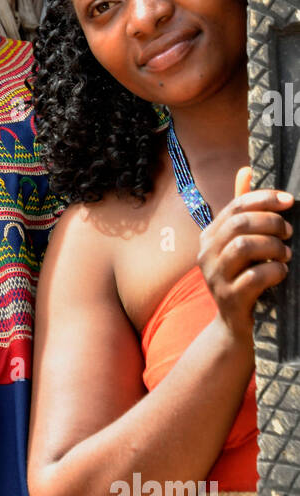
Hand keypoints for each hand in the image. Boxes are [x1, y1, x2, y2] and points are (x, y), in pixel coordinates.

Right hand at [197, 166, 293, 341]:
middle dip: (270, 223)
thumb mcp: (238, 243)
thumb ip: (241, 210)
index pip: (236, 207)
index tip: (289, 201)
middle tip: (289, 232)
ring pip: (243, 247)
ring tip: (285, 254)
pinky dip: (274, 271)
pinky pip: (254, 277)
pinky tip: (281, 272)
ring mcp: (215, 277)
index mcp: (209, 236)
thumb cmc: (241, 278)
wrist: (233, 326)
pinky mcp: (228, 298)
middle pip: (239, 224)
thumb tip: (246, 170)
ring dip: (272, 246)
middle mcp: (206, 254)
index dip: (264, 199)